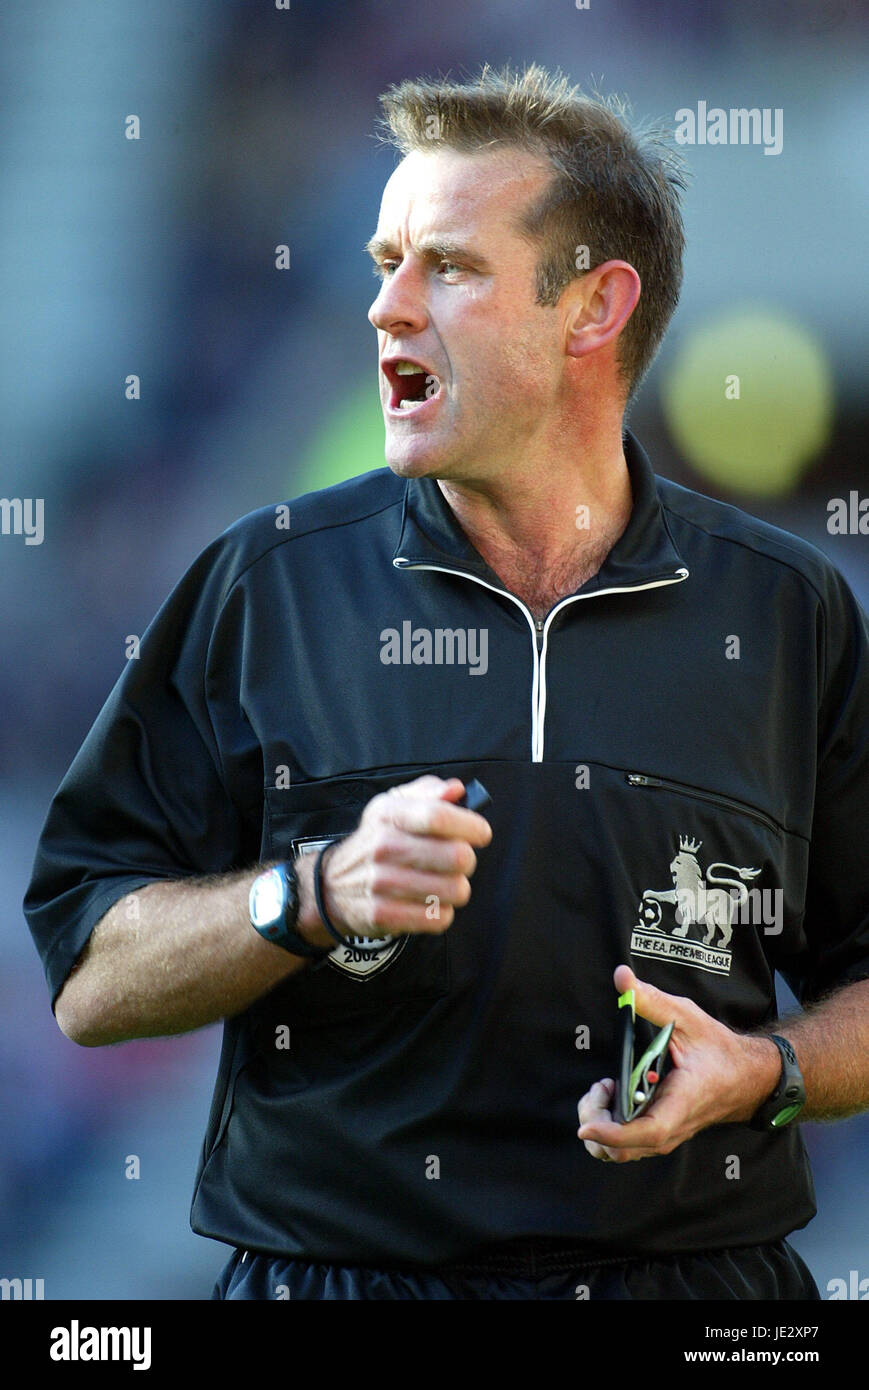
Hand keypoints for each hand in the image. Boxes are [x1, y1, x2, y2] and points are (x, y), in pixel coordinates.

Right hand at [311, 775, 492, 941]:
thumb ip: (428, 791)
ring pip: (455, 890)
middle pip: (456, 856)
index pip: (438, 816)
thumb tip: (456, 790)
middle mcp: (383, 846)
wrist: (332, 885)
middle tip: (458, 862)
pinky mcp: (384, 914)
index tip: (481, 833)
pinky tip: (430, 903)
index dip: (470, 825)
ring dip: (456, 888)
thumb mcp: (394, 806)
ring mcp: (382, 882)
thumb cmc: (376, 841)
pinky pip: (438, 918)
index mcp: (390, 814)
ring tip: (442, 883)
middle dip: (467, 860)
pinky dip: (442, 913)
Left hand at [577, 964, 780, 1162]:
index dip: (615, 1133)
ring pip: (623, 1152)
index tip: (587, 1127)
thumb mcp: (687, 1017)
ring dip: (602, 1126)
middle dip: (597, 1122)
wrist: (747, 1077)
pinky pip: (629, 1143)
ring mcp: (667, 1134)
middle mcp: (674, 1126)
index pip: (649, 1131)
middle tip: (601, 1087)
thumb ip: (651, 1000)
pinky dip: (611, 1126)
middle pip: (625, 1149)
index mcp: (682, 1101)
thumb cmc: (719, 1050)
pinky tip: (616, 1093)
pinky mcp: (661, 1133)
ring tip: (606, 1089)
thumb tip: (622, 977)